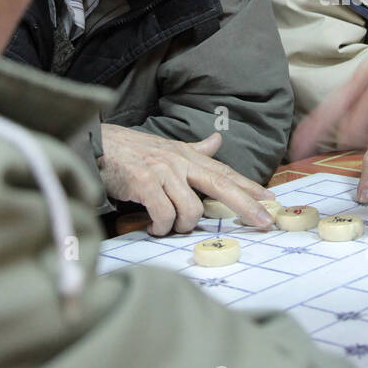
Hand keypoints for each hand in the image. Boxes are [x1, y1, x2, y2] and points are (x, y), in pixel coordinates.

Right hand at [99, 125, 274, 235]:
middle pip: (221, 185)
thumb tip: (217, 140)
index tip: (270, 199)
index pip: (224, 172)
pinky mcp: (144, 183)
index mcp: (188, 156)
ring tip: (169, 226)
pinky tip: (154, 226)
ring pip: (190, 209)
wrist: (96, 147)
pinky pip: (164, 215)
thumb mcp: (167, 148)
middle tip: (263, 223)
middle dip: (246, 205)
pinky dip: (161, 226)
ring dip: (181, 225)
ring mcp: (162, 172)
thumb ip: (195, 149)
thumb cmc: (131, 152)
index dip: (249, 186)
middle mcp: (179, 162)